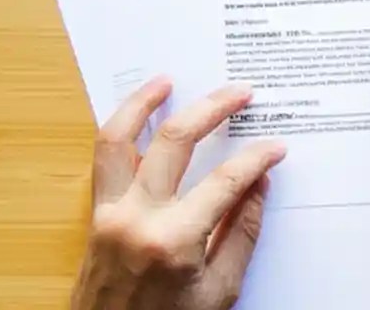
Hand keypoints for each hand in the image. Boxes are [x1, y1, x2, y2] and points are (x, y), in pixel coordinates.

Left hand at [71, 78, 286, 309]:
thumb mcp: (220, 290)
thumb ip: (241, 233)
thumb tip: (258, 185)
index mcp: (174, 240)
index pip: (225, 180)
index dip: (256, 158)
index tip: (275, 147)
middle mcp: (136, 217)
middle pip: (176, 141)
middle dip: (212, 109)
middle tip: (239, 92)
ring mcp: (109, 213)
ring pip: (119, 139)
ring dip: (142, 104)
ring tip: (165, 81)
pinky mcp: (94, 216)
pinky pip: (104, 161)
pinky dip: (121, 131)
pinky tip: (139, 117)